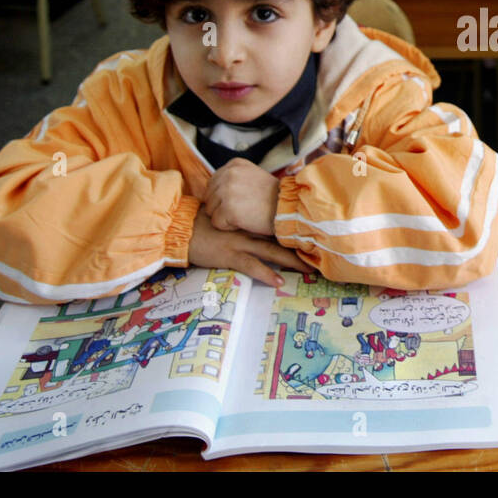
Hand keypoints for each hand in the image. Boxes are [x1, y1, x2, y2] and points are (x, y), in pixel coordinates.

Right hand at [188, 209, 312, 287]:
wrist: (179, 229)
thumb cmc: (199, 222)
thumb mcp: (223, 215)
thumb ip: (240, 218)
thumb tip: (255, 219)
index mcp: (246, 219)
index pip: (274, 224)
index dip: (292, 230)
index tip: (310, 233)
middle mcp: (247, 229)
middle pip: (278, 237)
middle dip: (299, 246)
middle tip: (318, 253)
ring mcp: (239, 242)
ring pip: (271, 251)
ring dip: (290, 261)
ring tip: (308, 269)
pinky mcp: (229, 256)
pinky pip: (251, 266)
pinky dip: (266, 274)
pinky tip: (279, 282)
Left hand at [204, 158, 279, 235]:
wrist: (288, 208)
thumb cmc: (273, 197)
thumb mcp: (252, 176)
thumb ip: (232, 179)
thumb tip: (211, 191)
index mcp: (234, 165)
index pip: (212, 184)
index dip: (224, 196)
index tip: (243, 199)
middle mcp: (229, 175)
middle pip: (209, 197)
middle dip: (222, 207)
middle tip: (244, 208)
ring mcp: (227, 191)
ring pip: (210, 211)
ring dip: (225, 217)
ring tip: (246, 213)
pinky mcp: (228, 209)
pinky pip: (217, 223)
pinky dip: (229, 227)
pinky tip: (245, 221)